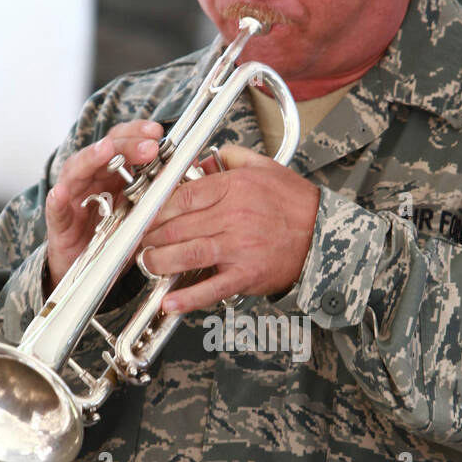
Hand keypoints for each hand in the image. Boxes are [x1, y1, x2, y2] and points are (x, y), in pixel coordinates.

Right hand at [44, 121, 161, 291]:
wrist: (85, 269)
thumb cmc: (112, 235)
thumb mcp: (140, 213)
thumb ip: (158, 194)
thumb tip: (189, 173)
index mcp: (110, 173)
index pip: (121, 143)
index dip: (137, 134)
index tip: (157, 132)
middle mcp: (90, 178)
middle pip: (104, 151)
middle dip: (126, 145)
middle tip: (150, 146)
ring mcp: (73, 198)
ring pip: (77, 170)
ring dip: (92, 158)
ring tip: (106, 149)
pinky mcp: (60, 223)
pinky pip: (56, 210)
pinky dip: (57, 201)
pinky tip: (61, 193)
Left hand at [137, 146, 319, 312]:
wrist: (323, 234)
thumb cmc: (293, 202)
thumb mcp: (262, 166)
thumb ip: (229, 158)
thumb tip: (200, 161)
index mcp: (233, 188)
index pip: (180, 196)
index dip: (154, 208)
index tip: (141, 214)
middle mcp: (233, 217)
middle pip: (177, 226)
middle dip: (149, 236)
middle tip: (138, 241)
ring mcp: (239, 248)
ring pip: (186, 255)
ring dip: (159, 262)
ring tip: (148, 264)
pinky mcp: (247, 274)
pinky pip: (212, 287)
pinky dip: (188, 297)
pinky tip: (169, 303)